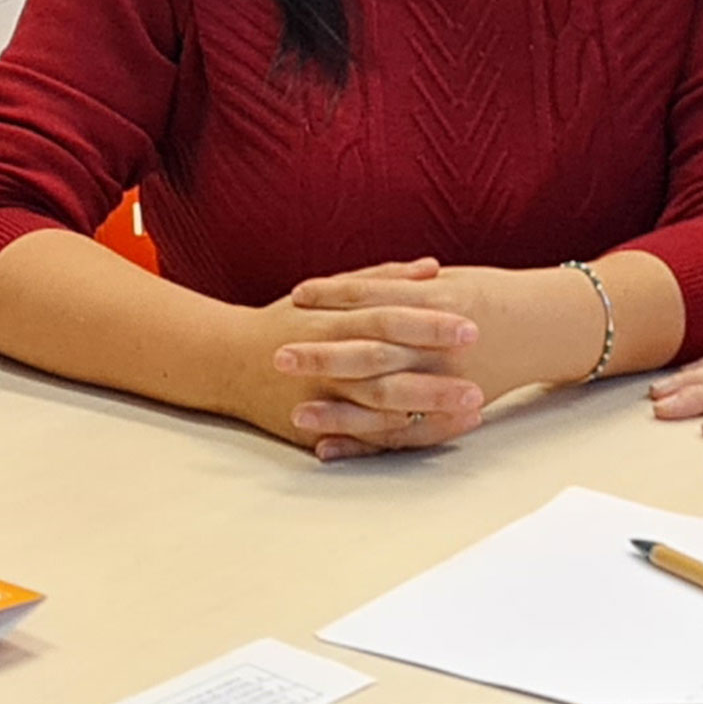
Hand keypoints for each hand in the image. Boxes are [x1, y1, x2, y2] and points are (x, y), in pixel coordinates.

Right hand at [237, 261, 490, 461]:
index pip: (388, 319)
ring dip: (427, 412)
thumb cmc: (285, 319)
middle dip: (434, 379)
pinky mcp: (315, 426)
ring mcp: (320, 397)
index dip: (430, 324)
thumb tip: (433, 266)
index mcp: (334, 321)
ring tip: (471, 412)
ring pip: (378, 409)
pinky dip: (397, 437)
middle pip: (388, 369)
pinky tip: (436, 432)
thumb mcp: (330, 291)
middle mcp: (328, 361)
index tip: (471, 327)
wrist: (224, 360)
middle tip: (478, 383)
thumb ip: (383, 279)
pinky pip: (361, 436)